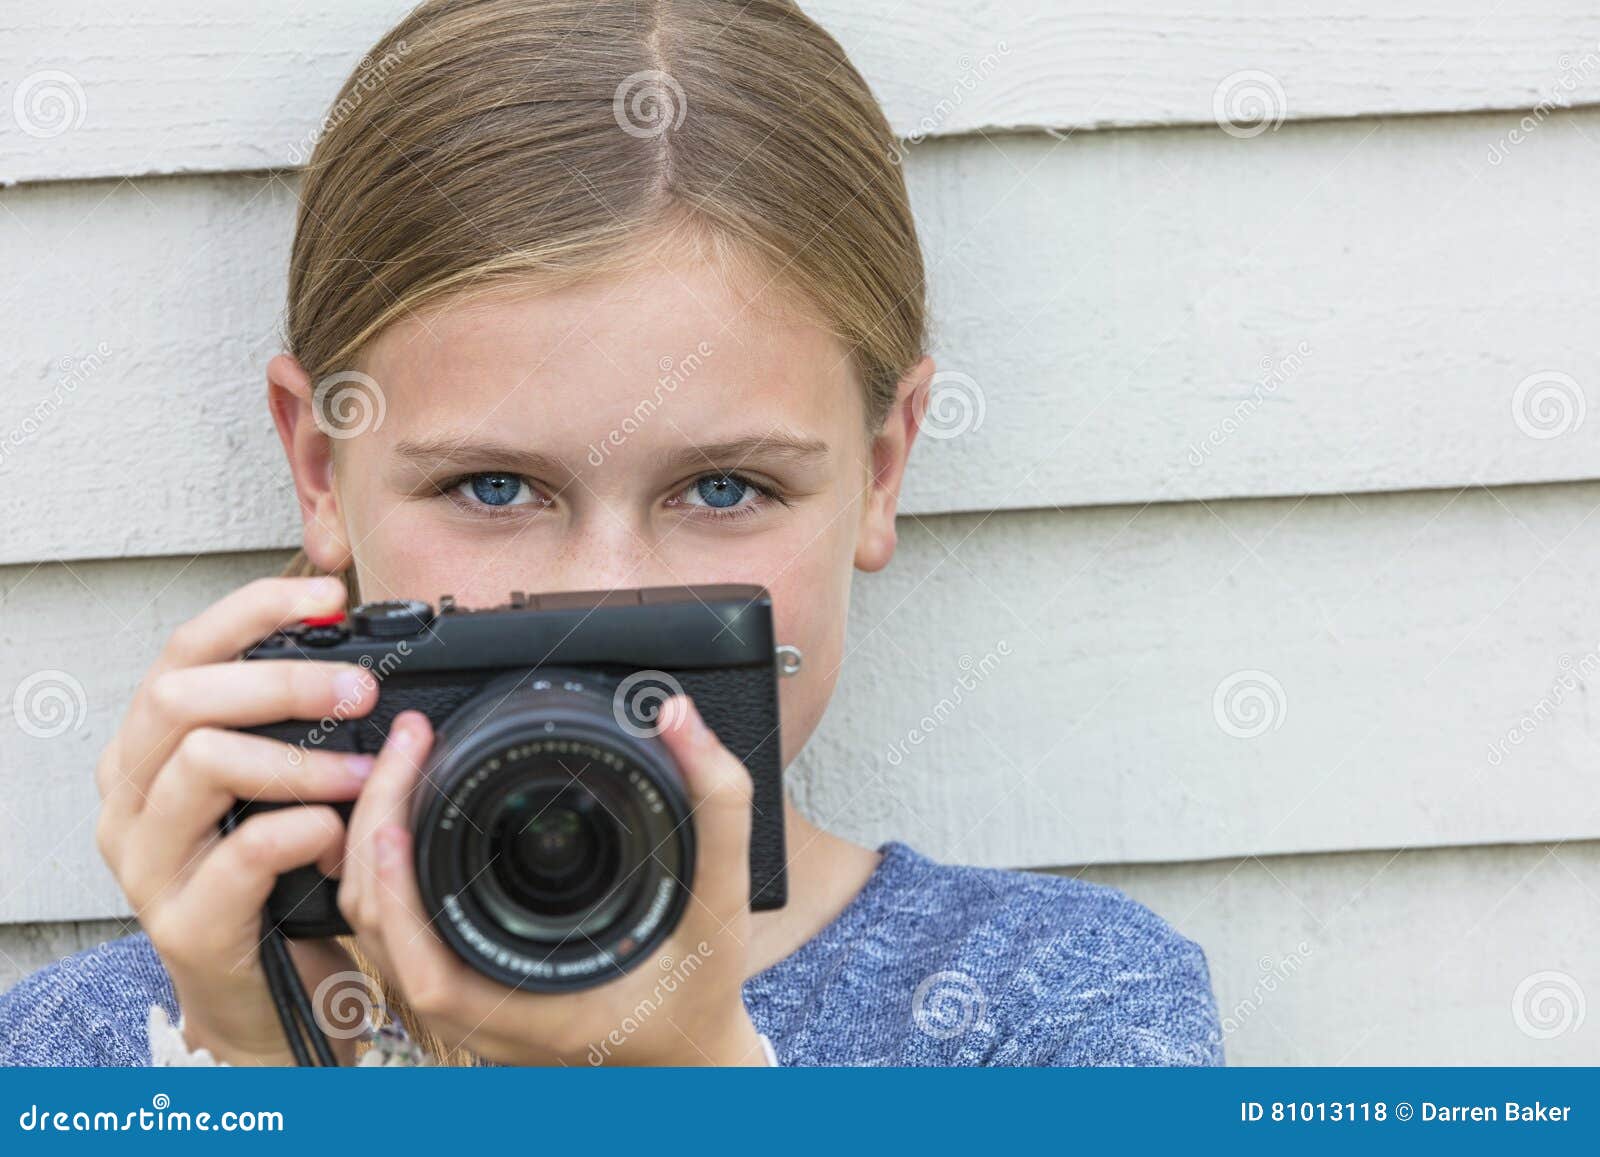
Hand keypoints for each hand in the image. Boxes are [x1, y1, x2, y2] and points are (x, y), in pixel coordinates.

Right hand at [94, 576, 379, 1064]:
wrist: (259, 998)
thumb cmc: (272, 879)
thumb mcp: (276, 785)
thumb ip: (294, 725)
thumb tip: (363, 657)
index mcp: (151, 749)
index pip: (184, 650)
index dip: (253, 609)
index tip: (325, 595)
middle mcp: (131, 797)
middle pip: (183, 698)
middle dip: (282, 681)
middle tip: (362, 689)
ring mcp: (148, 862)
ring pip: (204, 764)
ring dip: (302, 759)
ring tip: (364, 772)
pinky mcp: (185, 922)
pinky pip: (241, 855)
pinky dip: (304, 831)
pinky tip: (338, 835)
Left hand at [337, 695, 768, 1065]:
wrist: (687, 1052)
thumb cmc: (699, 990)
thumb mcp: (723, 901)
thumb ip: (716, 808)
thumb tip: (680, 717)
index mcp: (531, 1009)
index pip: (429, 972)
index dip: (398, 899)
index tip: (394, 822)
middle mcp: (482, 1014)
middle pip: (384, 935)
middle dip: (375, 835)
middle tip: (406, 747)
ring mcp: (466, 1001)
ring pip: (382, 934)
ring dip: (373, 849)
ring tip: (401, 765)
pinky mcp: (466, 980)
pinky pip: (401, 930)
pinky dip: (390, 872)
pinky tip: (406, 812)